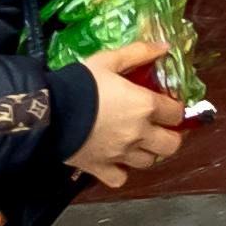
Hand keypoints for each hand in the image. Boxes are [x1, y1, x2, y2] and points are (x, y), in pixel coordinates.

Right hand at [69, 39, 184, 188]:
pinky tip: (115, 160)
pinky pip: (120, 178)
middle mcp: (139, 134)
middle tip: (160, 128)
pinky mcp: (101, 169)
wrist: (48, 111)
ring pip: (149, 162)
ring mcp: (121, 155)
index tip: (166, 105)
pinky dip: (120, 171)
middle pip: (172, 145)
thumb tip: (165, 47)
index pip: (177, 113)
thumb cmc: (81, 83)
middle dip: (170, 136)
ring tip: (137, 142)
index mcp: (145, 106)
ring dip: (147, 152)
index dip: (174, 109)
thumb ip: (138, 53)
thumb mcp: (108, 60)